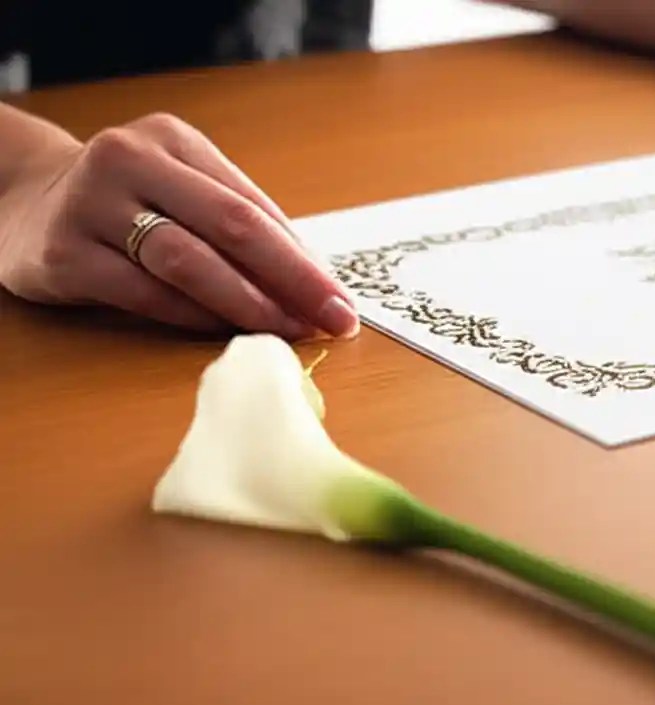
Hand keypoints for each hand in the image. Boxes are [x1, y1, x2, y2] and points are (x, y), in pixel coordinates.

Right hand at [0, 113, 358, 338]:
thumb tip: (315, 284)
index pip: (255, 206)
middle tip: (331, 321)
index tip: (342, 301)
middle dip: (292, 280)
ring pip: (187, 260)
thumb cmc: (125, 205)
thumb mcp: (180, 193)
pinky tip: (223, 332)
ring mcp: (91, 205)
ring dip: (247, 303)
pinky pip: (143, 293)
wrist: (20, 202)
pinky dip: (191, 316)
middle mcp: (130, 160)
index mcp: (174, 141)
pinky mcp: (62, 254)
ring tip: (285, 332)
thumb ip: (239, 229)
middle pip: (232, 226)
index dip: (304, 259)